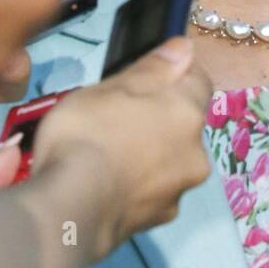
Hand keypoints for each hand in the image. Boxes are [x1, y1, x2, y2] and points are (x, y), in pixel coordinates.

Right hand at [30, 36, 212, 262]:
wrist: (70, 209)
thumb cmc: (88, 134)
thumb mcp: (113, 87)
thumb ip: (154, 68)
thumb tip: (185, 48)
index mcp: (188, 113)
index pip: (198, 80)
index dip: (174, 73)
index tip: (143, 78)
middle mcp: (196, 153)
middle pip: (184, 123)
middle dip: (160, 117)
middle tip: (116, 117)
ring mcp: (179, 191)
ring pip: (170, 159)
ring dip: (151, 152)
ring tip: (108, 154)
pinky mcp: (159, 219)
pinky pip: (153, 190)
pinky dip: (139, 183)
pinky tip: (109, 183)